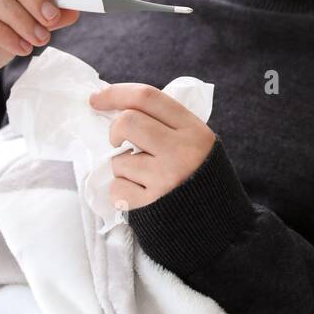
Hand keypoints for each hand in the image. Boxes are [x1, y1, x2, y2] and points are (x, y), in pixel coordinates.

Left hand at [89, 83, 216, 211]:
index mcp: (193, 129)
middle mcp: (181, 151)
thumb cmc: (198, 174)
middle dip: (114, 130)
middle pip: (127, 122)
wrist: (216, 220)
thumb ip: (166, 123)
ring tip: (145, 177)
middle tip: (117, 141)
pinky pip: (117, 188)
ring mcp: (166, 177)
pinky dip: (123, 191)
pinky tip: (143, 195)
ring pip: (118, 160)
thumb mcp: (195, 141)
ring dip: (123, 168)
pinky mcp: (151, 202)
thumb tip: (117, 107)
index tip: (96, 98)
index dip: (115, 93)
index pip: (147, 97)